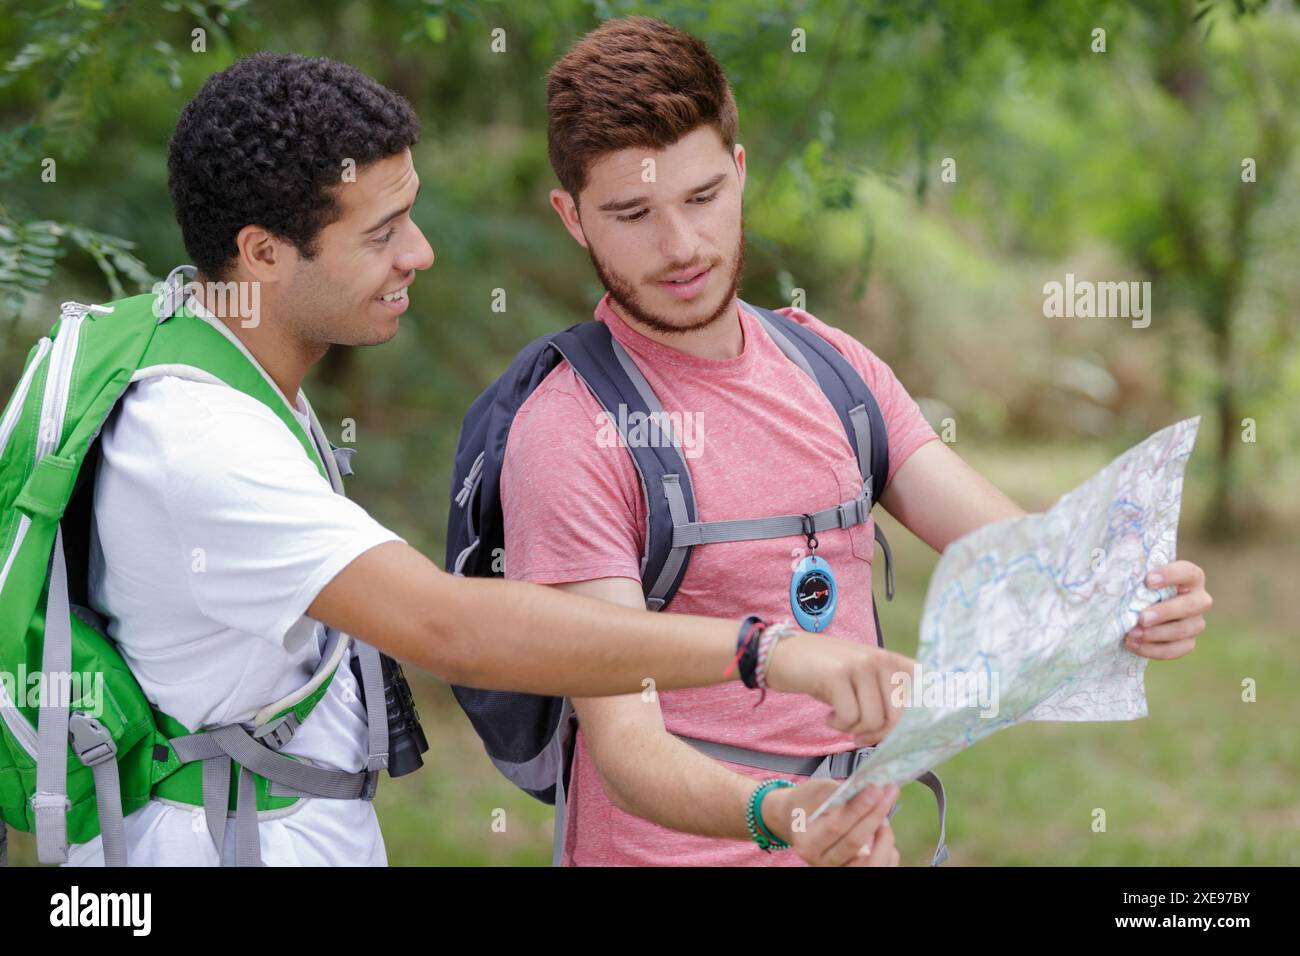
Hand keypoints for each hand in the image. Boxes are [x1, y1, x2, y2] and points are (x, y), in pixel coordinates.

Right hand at [763, 780, 900, 866]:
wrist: (798, 821)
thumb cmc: (807, 803)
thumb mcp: (815, 791)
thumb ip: (839, 793)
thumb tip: (867, 789)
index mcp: (806, 842)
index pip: (835, 826)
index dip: (858, 808)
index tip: (875, 788)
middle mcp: (821, 861)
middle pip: (854, 841)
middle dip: (874, 815)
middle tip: (889, 793)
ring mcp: (838, 868)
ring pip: (870, 861)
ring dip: (884, 834)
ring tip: (885, 810)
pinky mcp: (851, 868)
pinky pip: (877, 865)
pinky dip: (886, 848)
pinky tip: (883, 827)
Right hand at [764, 634, 913, 745]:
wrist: (783, 655)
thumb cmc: (825, 674)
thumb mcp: (861, 680)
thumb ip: (886, 697)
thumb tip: (909, 734)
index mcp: (892, 661)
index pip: (927, 688)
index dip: (927, 715)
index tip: (917, 734)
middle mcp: (880, 660)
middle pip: (900, 716)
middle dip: (879, 734)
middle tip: (860, 734)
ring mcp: (859, 665)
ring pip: (874, 720)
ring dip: (855, 730)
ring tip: (840, 719)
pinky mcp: (837, 675)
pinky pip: (850, 718)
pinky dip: (838, 725)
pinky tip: (829, 716)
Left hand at [1125, 560, 1211, 659]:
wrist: (1136, 608)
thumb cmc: (1135, 584)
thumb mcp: (1132, 572)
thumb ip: (1126, 566)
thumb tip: (1101, 557)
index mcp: (1189, 577)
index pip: (1188, 572)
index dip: (1171, 575)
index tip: (1147, 580)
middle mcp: (1198, 598)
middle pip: (1191, 605)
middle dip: (1166, 612)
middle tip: (1142, 618)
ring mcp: (1195, 621)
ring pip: (1186, 629)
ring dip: (1158, 634)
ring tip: (1131, 634)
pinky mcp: (1188, 641)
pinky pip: (1178, 649)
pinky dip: (1155, 650)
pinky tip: (1134, 645)